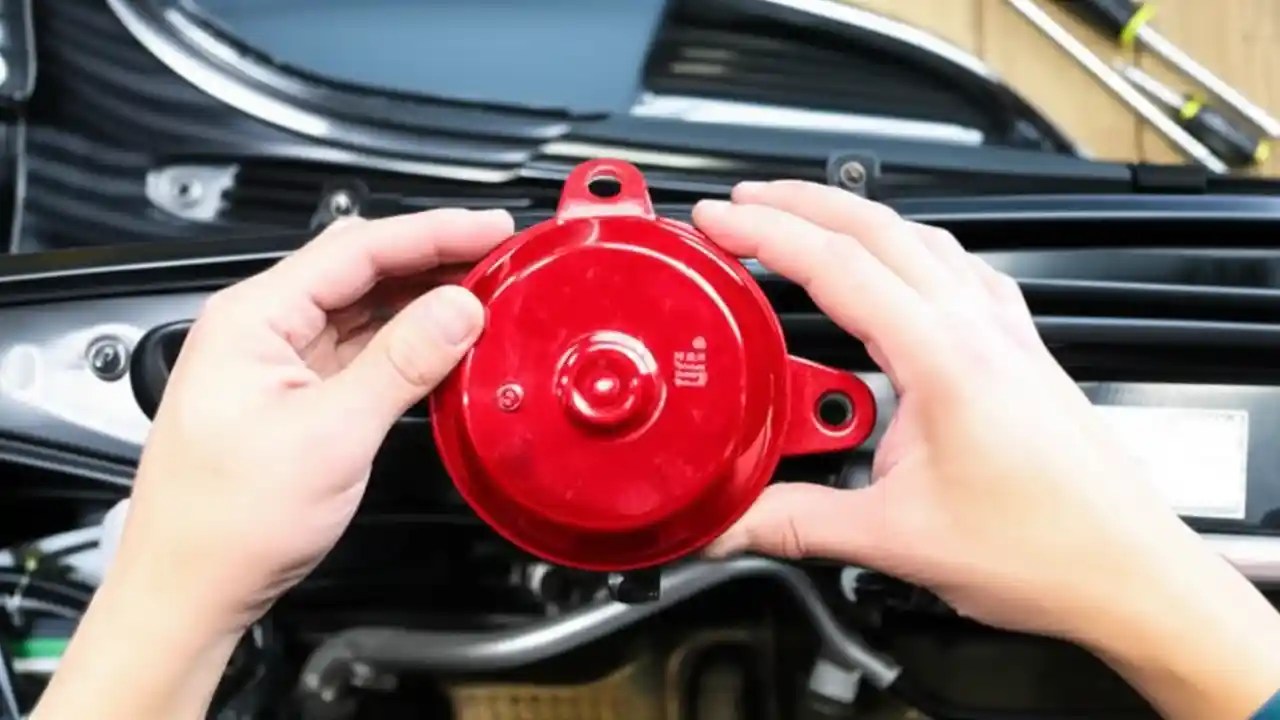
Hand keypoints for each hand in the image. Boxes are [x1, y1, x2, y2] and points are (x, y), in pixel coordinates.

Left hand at [122, 208, 512, 627]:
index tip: (489, 229)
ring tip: (484, 295)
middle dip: (434, 258)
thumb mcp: (330, 435)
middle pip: (362, 269)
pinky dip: (407, 343)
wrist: (189, 591)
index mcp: (253, 318)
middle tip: (499, 257)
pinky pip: (361, 351)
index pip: (357, 247)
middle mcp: (261, 330)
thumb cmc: (226, 522)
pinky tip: (444, 346)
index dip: (432, 232)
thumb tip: (458, 309)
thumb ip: (401, 363)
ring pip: (364, 309)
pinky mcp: (297, 397)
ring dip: (424, 300)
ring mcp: (279, 363)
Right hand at [693, 182, 1279, 718]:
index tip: (719, 219)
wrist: (1128, 570)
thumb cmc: (1044, 548)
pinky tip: (899, 268)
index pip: (837, 263)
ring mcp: (1005, 332)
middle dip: (798, 202)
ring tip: (806, 220)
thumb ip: (795, 523)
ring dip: (854, 218)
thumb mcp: (894, 538)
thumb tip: (730, 518)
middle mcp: (978, 327)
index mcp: (944, 357)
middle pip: (878, 225)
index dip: (765, 231)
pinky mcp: (1020, 350)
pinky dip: (910, 249)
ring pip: (922, 237)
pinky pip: (959, 269)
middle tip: (743, 201)